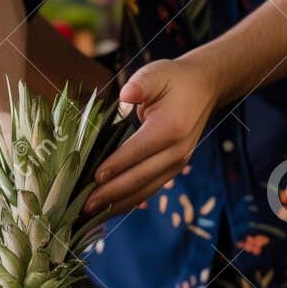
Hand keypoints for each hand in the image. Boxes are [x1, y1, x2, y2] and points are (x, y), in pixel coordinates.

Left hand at [87, 58, 220, 214]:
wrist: (203, 89)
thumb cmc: (174, 80)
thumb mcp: (157, 72)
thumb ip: (142, 83)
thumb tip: (126, 94)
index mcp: (171, 127)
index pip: (139, 150)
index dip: (117, 164)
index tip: (94, 177)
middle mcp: (177, 151)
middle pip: (140, 177)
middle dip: (110, 193)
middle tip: (83, 205)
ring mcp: (177, 164)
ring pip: (144, 191)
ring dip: (117, 204)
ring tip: (90, 215)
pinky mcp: (172, 170)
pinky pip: (148, 190)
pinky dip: (127, 201)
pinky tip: (107, 209)